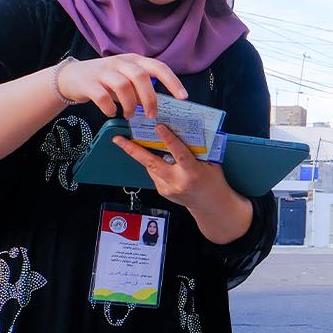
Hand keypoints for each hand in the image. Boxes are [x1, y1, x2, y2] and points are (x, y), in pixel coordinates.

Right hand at [57, 53, 186, 118]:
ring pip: (123, 85)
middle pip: (141, 76)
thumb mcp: (127, 79)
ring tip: (129, 116)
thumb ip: (142, 88)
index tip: (183, 97)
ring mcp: (103, 71)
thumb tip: (160, 104)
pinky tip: (111, 113)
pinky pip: (102, 96)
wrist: (71, 77)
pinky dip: (109, 108)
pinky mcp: (88, 83)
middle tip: (151, 116)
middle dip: (150, 98)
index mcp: (134, 60)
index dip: (172, 81)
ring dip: (130, 105)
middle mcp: (120, 62)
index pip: (158, 67)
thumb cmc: (105, 80)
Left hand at [111, 123, 252, 243]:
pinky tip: (159, 160)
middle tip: (118, 139)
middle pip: (151, 162)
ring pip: (150, 167)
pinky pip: (154, 173)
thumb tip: (186, 131)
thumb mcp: (211, 163)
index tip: (158, 127)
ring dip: (144, 154)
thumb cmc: (213, 182)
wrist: (211, 206)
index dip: (167, 139)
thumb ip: (198, 149)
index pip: (177, 153)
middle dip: (132, 149)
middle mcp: (177, 181)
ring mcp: (167, 188)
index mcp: (192, 172)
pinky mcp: (163, 192)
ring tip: (133, 142)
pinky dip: (154, 165)